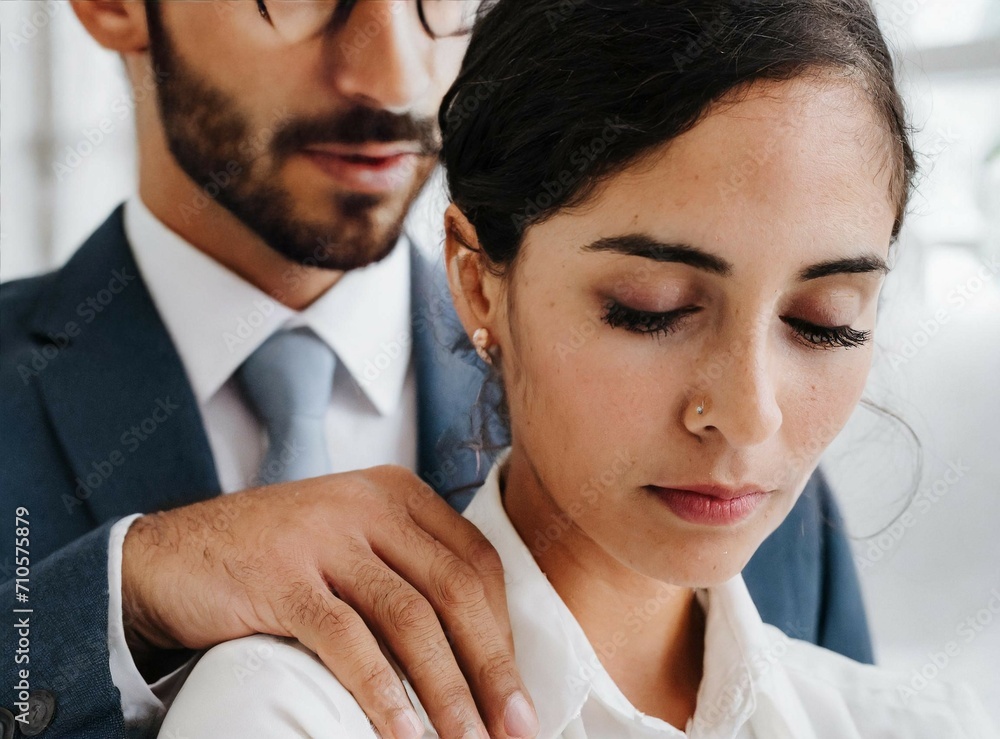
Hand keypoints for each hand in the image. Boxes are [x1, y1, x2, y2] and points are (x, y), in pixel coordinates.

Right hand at [121, 465, 538, 738]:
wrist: (170, 556)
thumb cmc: (276, 560)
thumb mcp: (350, 542)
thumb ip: (407, 571)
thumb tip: (479, 650)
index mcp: (396, 494)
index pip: (476, 562)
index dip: (502, 631)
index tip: (515, 688)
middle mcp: (368, 505)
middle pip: (455, 590)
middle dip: (492, 668)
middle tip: (517, 727)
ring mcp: (324, 537)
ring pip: (410, 618)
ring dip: (447, 691)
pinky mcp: (282, 577)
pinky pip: (347, 641)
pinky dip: (381, 692)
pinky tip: (404, 734)